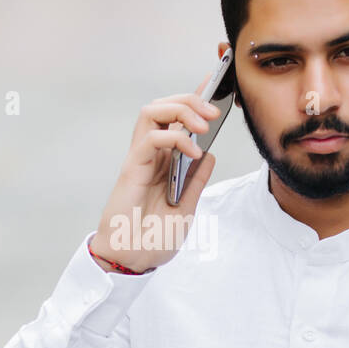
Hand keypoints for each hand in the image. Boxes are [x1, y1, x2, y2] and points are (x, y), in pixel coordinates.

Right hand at [89, 73, 221, 273]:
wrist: (133, 261)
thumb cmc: (153, 238)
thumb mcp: (186, 208)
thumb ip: (196, 181)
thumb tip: (208, 155)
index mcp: (163, 161)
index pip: (175, 120)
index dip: (193, 98)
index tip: (216, 86)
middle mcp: (150, 155)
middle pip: (162, 106)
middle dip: (190, 99)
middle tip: (215, 112)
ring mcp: (140, 159)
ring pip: (152, 112)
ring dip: (181, 110)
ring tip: (204, 124)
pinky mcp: (132, 168)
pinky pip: (150, 138)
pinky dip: (175, 138)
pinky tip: (192, 153)